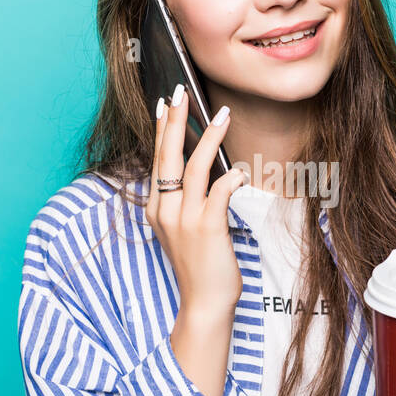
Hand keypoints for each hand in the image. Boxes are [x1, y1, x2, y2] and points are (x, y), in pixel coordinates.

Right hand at [144, 82, 246, 317]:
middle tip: (180, 92)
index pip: (157, 160)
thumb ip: (185, 202)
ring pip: (194, 167)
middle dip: (174, 120)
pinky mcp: (208, 228)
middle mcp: (165, 210)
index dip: (160, 130)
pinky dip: (230, 176)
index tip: (164, 104)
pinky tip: (239, 169)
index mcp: (156, 209)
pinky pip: (219, 191)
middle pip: (168, 156)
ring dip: (209, 137)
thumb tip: (202, 170)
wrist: (204, 304)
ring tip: (222, 114)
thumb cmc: (200, 267)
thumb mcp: (183, 231)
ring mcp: (185, 219)